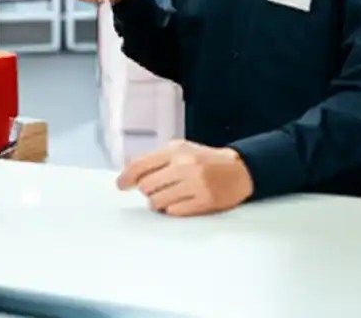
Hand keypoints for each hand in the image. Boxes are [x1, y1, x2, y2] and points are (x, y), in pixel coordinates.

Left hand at [117, 140, 253, 216]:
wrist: (239, 170)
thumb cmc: (206, 160)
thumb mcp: (182, 149)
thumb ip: (157, 159)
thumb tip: (130, 174)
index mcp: (176, 151)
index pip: (141, 165)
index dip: (126, 177)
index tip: (121, 185)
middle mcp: (184, 166)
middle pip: (146, 186)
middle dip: (147, 190)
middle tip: (156, 188)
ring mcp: (195, 185)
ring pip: (157, 201)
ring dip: (158, 202)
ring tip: (168, 196)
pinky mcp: (204, 202)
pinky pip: (173, 211)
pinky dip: (172, 209)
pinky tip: (180, 202)